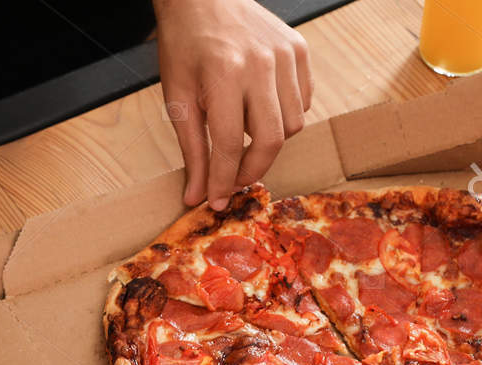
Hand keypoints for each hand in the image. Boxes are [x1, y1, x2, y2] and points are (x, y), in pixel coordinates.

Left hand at [155, 0, 312, 209]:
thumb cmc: (185, 46)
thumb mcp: (178, 99)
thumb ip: (191, 150)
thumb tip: (197, 196)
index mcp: (224, 73)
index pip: (229, 144)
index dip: (222, 180)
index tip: (217, 201)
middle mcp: (260, 63)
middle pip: (271, 140)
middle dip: (252, 170)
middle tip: (234, 180)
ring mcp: (285, 54)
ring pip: (292, 125)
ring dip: (269, 141)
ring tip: (244, 133)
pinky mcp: (299, 50)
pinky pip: (303, 102)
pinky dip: (284, 115)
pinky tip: (261, 108)